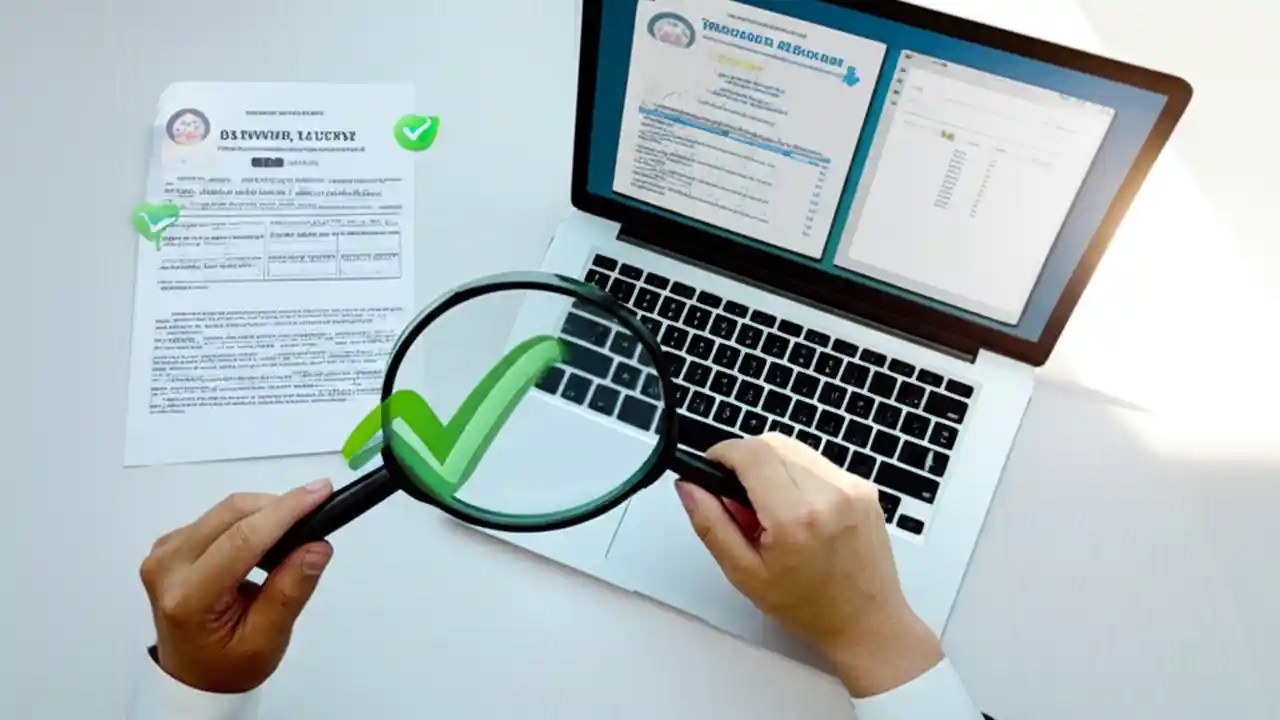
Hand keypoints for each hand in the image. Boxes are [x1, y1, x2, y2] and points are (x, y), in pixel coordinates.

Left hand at [139, 479, 334, 692]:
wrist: (192, 676)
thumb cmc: (229, 665)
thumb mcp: (268, 641)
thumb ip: (290, 591)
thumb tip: (317, 546)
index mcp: (188, 598)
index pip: (241, 540)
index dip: (284, 511)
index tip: (321, 492)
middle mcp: (167, 567)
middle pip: (231, 514)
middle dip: (279, 506)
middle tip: (317, 512)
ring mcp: (164, 552)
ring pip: (225, 510)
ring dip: (264, 513)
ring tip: (290, 538)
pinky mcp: (169, 544)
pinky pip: (216, 517)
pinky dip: (248, 521)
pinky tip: (263, 542)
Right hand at [676, 435, 942, 697]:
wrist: (867, 622)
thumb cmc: (808, 606)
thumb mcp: (745, 574)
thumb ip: (711, 525)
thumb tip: (688, 485)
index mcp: (795, 517)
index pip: (751, 453)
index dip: (722, 453)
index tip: (711, 469)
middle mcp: (828, 493)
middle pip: (771, 443)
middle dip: (745, 460)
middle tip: (739, 499)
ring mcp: (851, 486)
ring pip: (794, 448)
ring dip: (772, 466)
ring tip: (771, 509)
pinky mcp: (864, 486)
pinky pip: (817, 463)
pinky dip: (798, 475)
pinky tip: (798, 510)